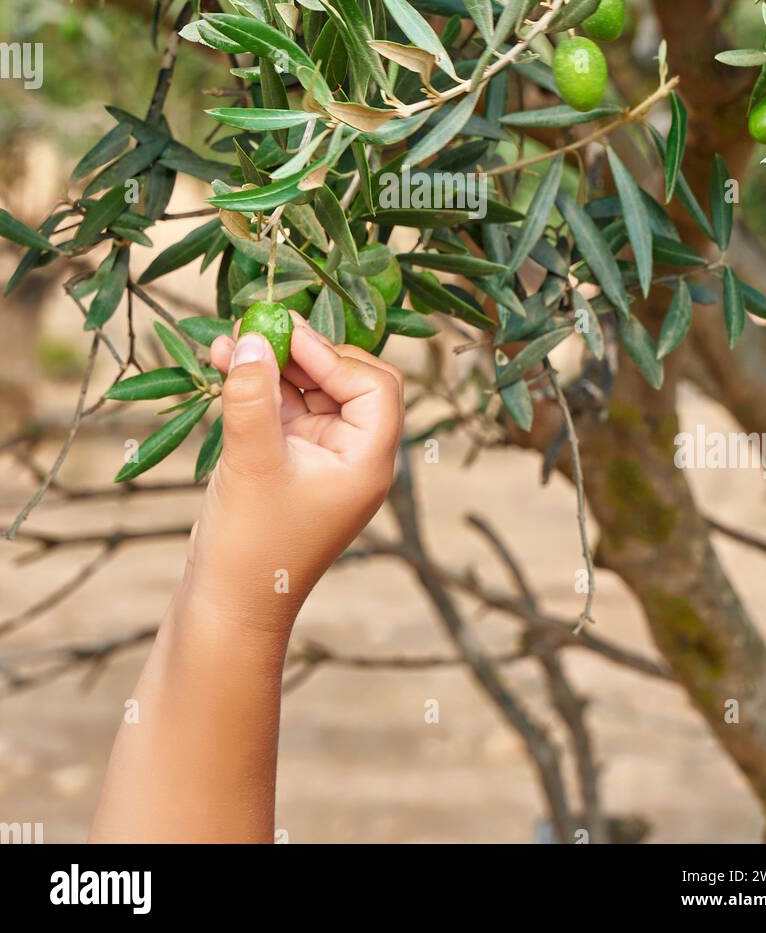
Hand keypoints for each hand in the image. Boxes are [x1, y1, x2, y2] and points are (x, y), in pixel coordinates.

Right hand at [179, 313, 403, 640]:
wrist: (226, 609)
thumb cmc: (253, 546)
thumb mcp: (252, 461)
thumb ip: (253, 397)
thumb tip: (255, 338)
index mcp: (368, 461)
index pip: (374, 387)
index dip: (333, 355)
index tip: (286, 335)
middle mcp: (353, 456)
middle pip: (344, 381)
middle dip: (301, 353)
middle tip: (259, 324)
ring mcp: (321, 459)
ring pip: (308, 391)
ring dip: (273, 365)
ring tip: (229, 340)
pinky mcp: (289, 462)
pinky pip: (283, 411)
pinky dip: (258, 388)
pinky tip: (224, 364)